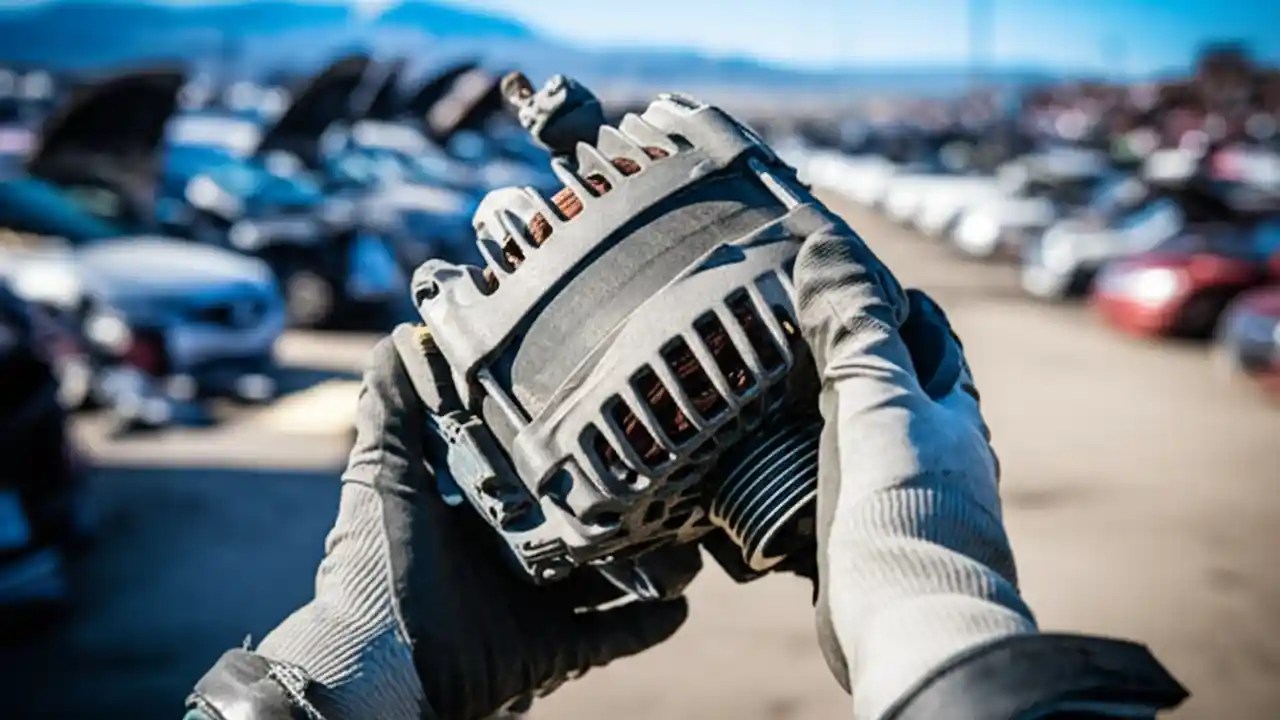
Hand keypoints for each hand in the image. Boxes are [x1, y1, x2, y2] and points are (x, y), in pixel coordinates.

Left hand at [243, 328, 687, 719]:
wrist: (379, 667)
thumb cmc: (374, 571)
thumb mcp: (382, 478)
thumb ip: (391, 412)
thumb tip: (398, 340)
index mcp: (468, 516)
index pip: (520, 472)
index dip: (551, 445)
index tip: (590, 407)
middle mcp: (503, 559)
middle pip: (568, 521)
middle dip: (606, 499)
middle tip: (656, 463)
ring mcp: (531, 606)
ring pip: (601, 575)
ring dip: (640, 556)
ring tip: (682, 526)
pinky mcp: (551, 650)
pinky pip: (612, 636)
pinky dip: (647, 622)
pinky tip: (682, 603)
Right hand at [790, 226, 1035, 717]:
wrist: (907, 626)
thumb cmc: (909, 510)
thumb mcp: (878, 401)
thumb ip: (855, 329)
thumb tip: (827, 245)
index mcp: (947, 407)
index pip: (927, 330)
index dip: (890, 295)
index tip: (839, 271)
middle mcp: (929, 448)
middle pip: (884, 382)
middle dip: (837, 356)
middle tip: (777, 329)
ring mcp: (895, 495)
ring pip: (846, 439)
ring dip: (805, 420)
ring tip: (752, 396)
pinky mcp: (860, 539)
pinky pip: (820, 495)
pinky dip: (789, 480)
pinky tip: (754, 475)